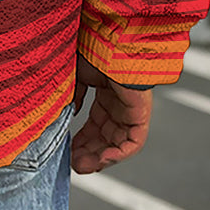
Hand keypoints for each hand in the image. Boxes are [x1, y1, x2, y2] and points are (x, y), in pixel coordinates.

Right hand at [71, 53, 151, 173]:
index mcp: (105, 93)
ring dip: (100, 157)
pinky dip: (117, 154)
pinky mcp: (141, 115)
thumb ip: (72, 97)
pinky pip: (132, 143)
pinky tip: (100, 159)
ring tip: (82, 166)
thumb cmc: (91, 53)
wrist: (108, 44)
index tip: (68, 150)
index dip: (82, 139)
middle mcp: (119, 104)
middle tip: (73, 164)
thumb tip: (68, 115)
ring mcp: (130, 110)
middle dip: (89, 152)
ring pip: (117, 143)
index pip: (95, 124)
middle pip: (105, 137)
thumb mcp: (74, 77)